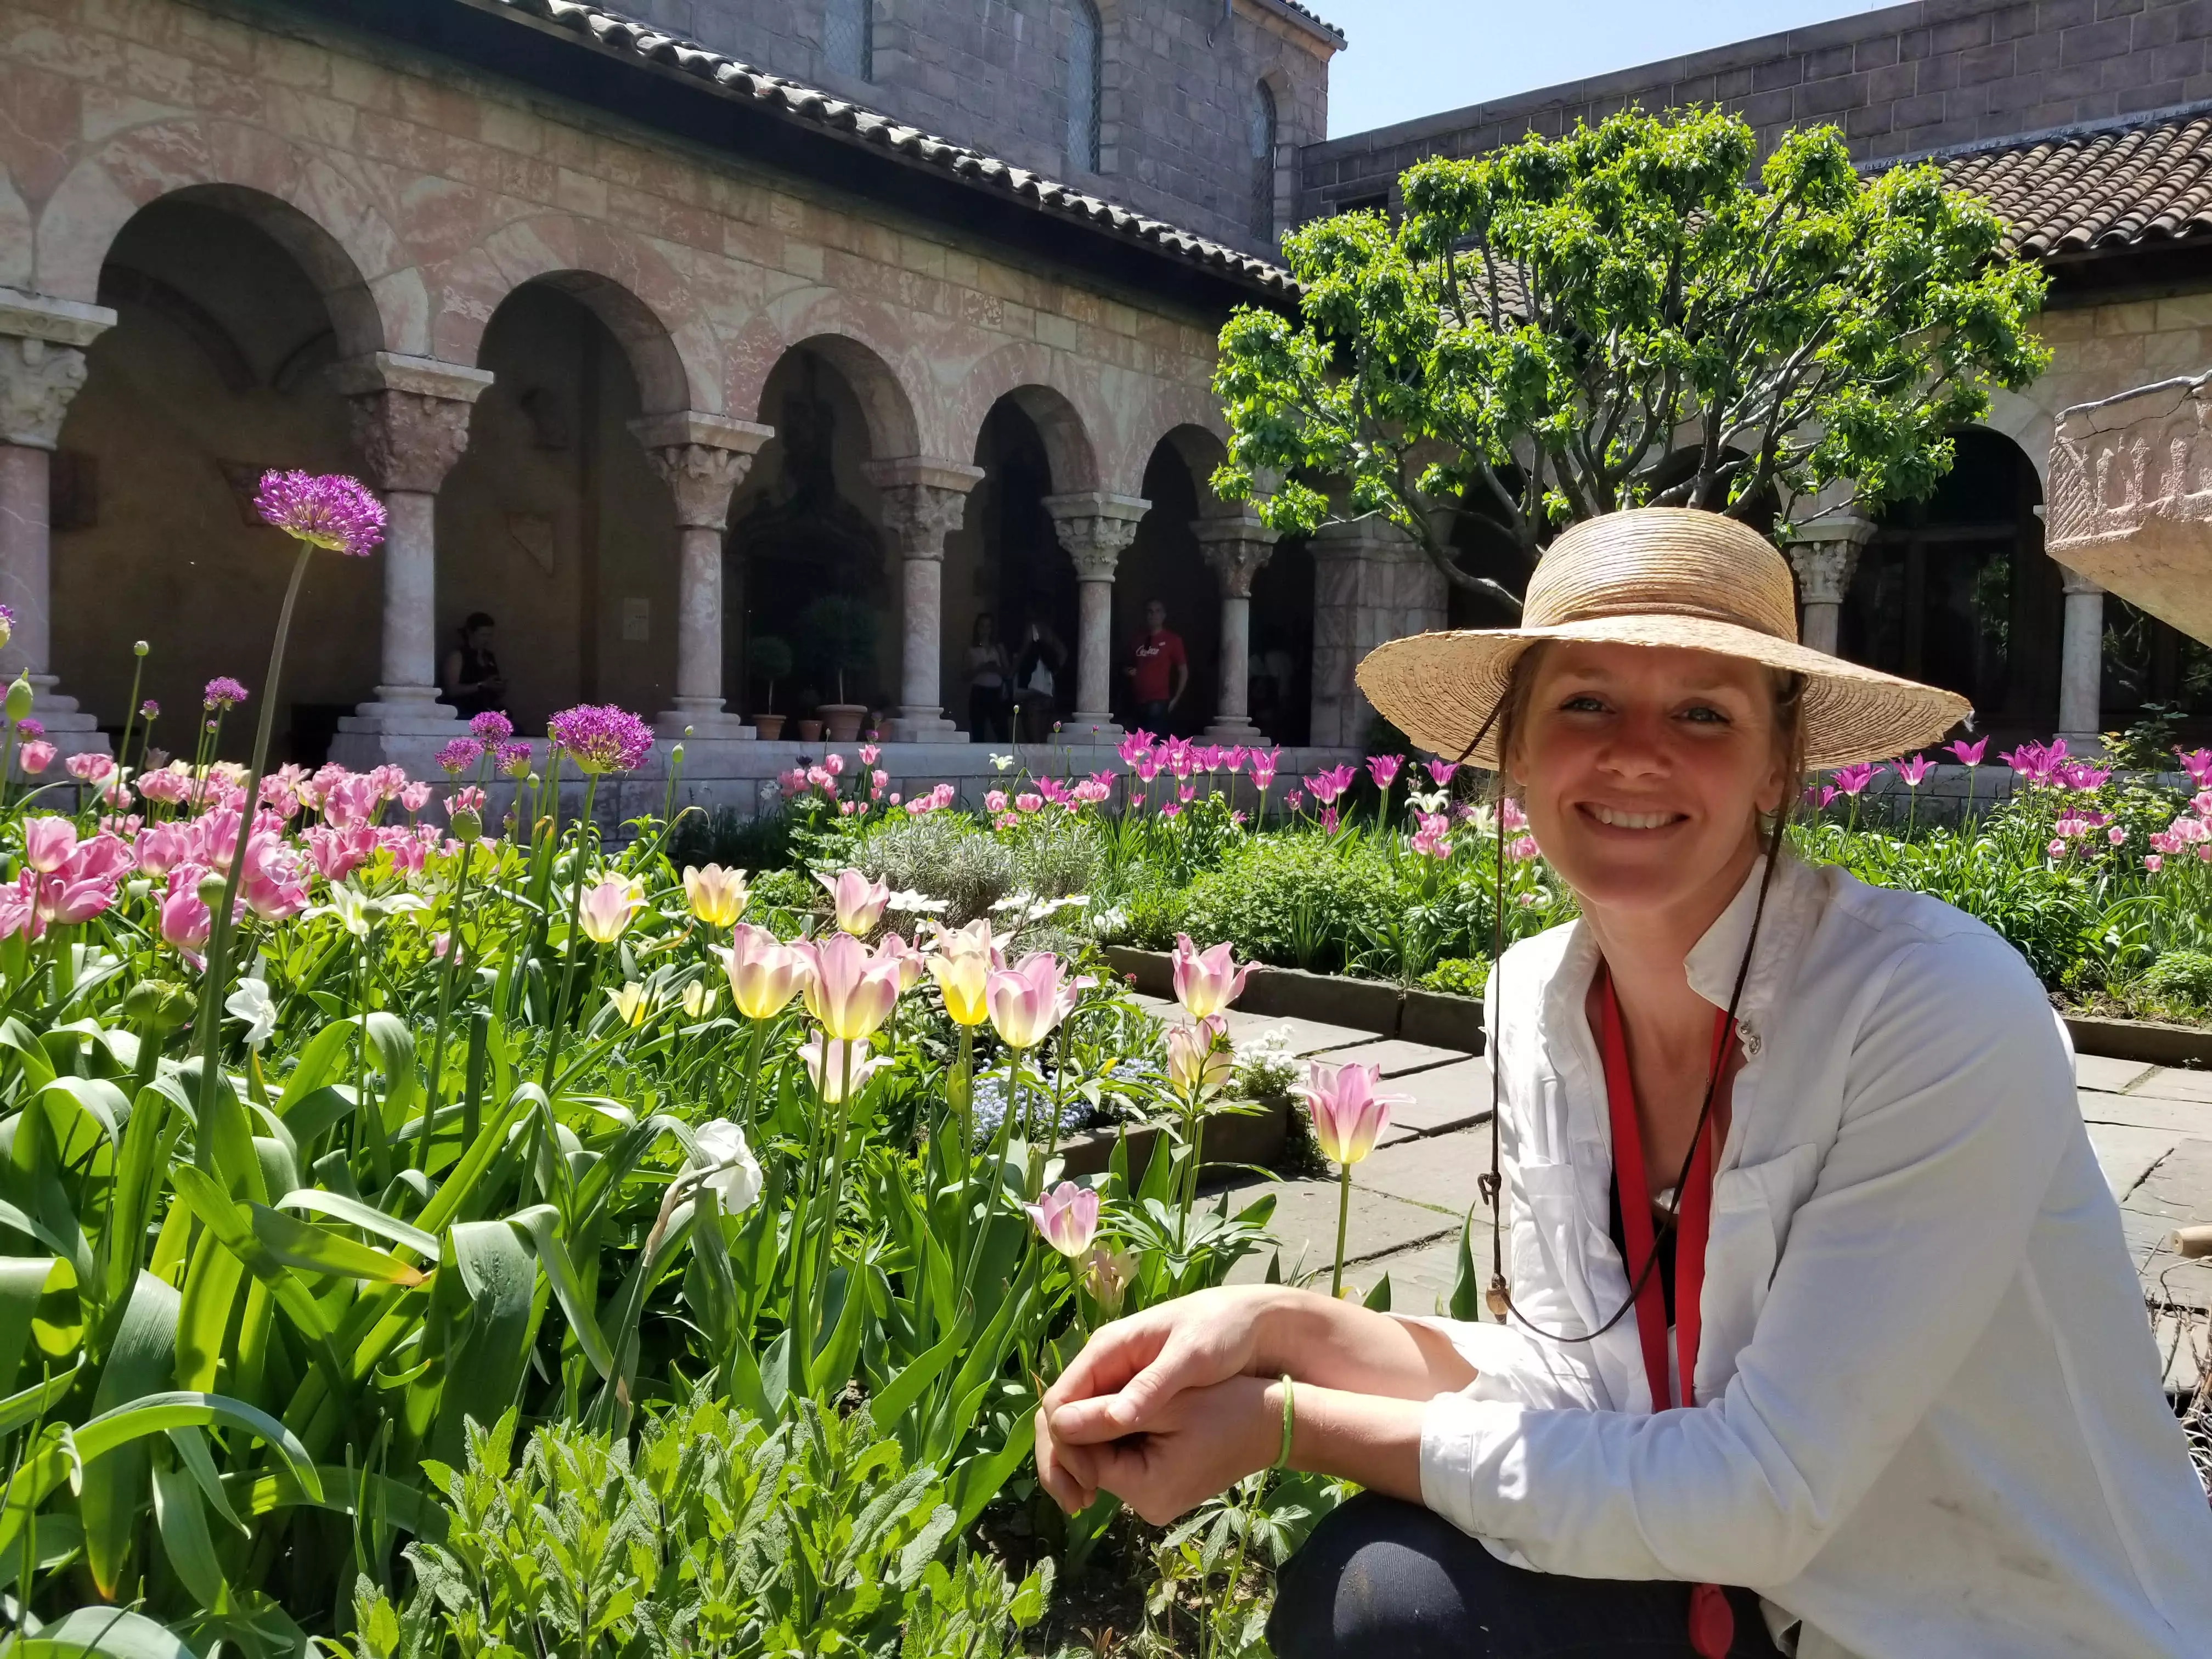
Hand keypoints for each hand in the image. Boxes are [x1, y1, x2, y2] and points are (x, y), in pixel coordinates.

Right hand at [1032, 1287, 1279, 1512]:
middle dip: (1061, 1459)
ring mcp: (1120, 1383)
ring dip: (1079, 1464)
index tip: (1086, 1480)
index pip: (1061, 1399)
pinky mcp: (1137, 1399)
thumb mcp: (1191, 1358)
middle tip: (1077, 1504)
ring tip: (1086, 1502)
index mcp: (1108, 1350)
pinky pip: (1105, 1431)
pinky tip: (1109, 1484)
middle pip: (1061, 1416)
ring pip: (1081, 1427)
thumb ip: (1151, 1386)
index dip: (1063, 1442)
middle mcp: (1106, 1367)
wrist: (1255, 1322)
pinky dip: (1101, 1457)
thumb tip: (1112, 1419)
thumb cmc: (1221, 1331)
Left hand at [1050, 1374, 1278, 1525]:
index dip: (1067, 1422)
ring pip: (1103, 1458)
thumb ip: (1107, 1415)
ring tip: (1117, 1386)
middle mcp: (1145, 1506)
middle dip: (1081, 1425)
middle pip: (1087, 1462)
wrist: (1278, 1423)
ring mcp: (1154, 1500)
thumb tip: (1055, 1421)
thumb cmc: (1229, 1405)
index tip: (1079, 1383)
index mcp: (1145, 1490)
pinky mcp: (1162, 1488)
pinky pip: (1125, 1459)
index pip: (1079, 1457)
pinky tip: (1134, 1406)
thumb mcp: (1166, 1403)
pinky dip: (1121, 1433)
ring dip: (1101, 1425)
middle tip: (1095, 1380)